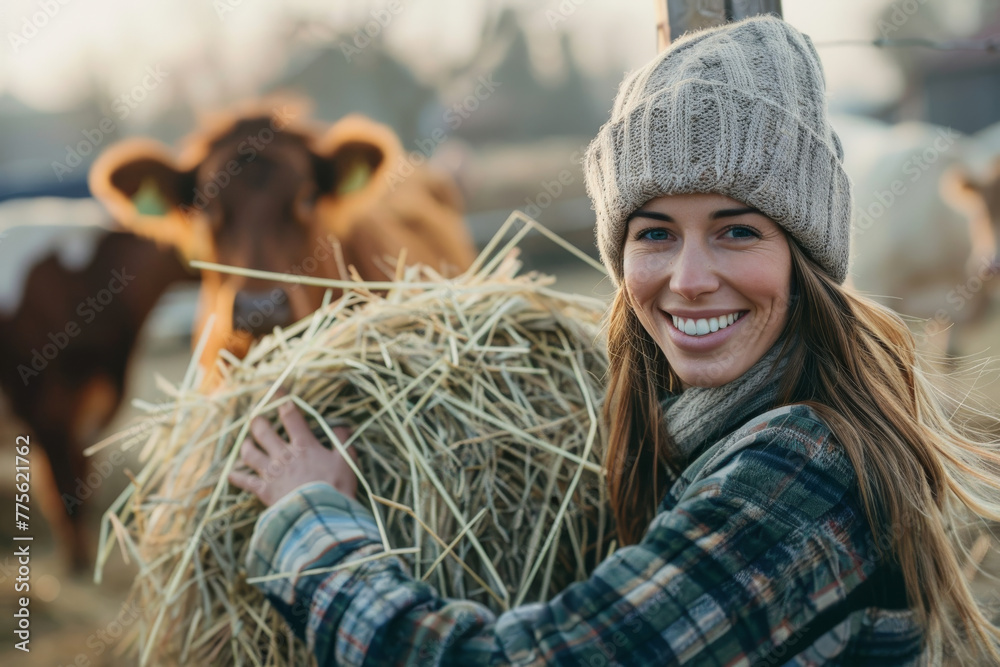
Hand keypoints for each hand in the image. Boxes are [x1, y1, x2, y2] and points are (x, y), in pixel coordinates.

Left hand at [228, 401, 358, 505]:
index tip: (277, 391)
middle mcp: (284, 455)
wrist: (321, 514)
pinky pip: (245, 482)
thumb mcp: (346, 461)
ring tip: (246, 442)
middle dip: (258, 422)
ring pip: (251, 454)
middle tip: (255, 418)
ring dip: (247, 446)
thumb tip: (342, 427)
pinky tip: (232, 473)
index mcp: (304, 445)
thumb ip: (342, 441)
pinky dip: (237, 477)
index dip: (283, 400)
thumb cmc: (336, 486)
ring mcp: (271, 473)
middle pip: (264, 432)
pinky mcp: (264, 491)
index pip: (291, 415)